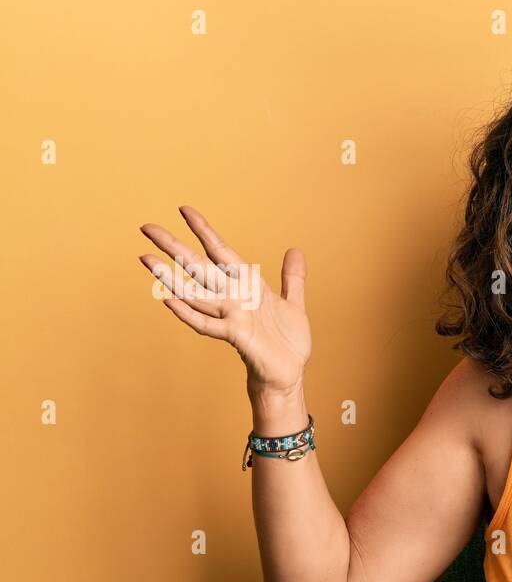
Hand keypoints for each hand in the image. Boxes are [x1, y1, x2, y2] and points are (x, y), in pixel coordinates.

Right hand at [138, 206, 310, 394]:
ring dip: (170, 277)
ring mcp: (231, 315)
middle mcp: (233, 297)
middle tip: (146, 228)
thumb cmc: (287, 342)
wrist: (289, 373)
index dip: (204, 231)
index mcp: (246, 285)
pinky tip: (167, 300)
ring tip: (147, 259)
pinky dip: (187, 313)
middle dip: (174, 247)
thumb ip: (292, 278)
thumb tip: (295, 250)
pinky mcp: (235, 335)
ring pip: (194, 293)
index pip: (220, 251)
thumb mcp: (293, 304)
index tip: (184, 209)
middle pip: (198, 267)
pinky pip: (205, 324)